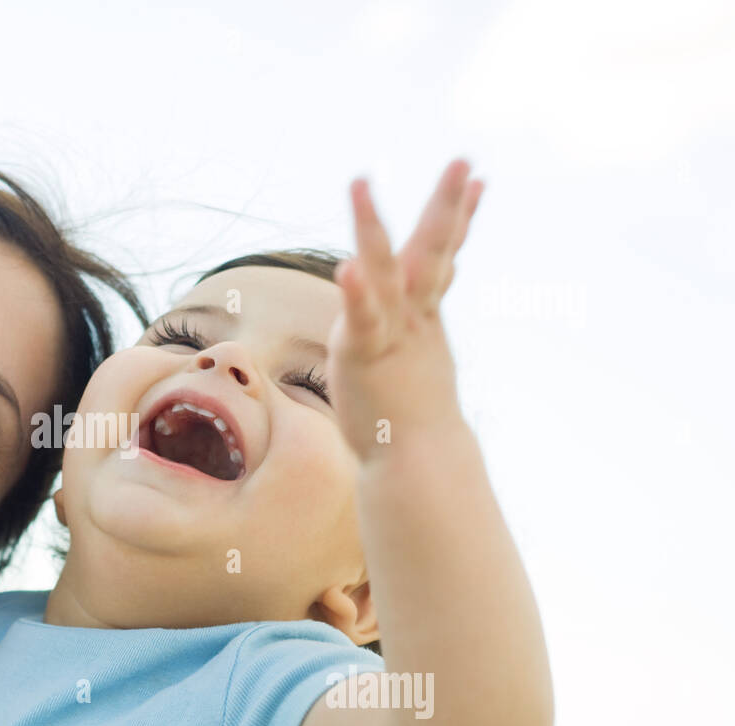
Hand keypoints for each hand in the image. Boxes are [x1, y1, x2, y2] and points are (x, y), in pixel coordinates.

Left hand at [327, 159, 483, 460]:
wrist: (415, 461)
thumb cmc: (410, 413)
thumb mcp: (415, 359)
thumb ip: (416, 329)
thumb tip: (424, 318)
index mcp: (423, 315)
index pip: (445, 256)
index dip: (460, 218)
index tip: (480, 179)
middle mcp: (412, 316)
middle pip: (431, 252)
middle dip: (447, 206)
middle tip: (462, 161)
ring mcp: (390, 333)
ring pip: (386, 273)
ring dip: (371, 228)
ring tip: (359, 184)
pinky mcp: (365, 355)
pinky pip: (363, 320)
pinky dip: (357, 294)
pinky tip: (347, 267)